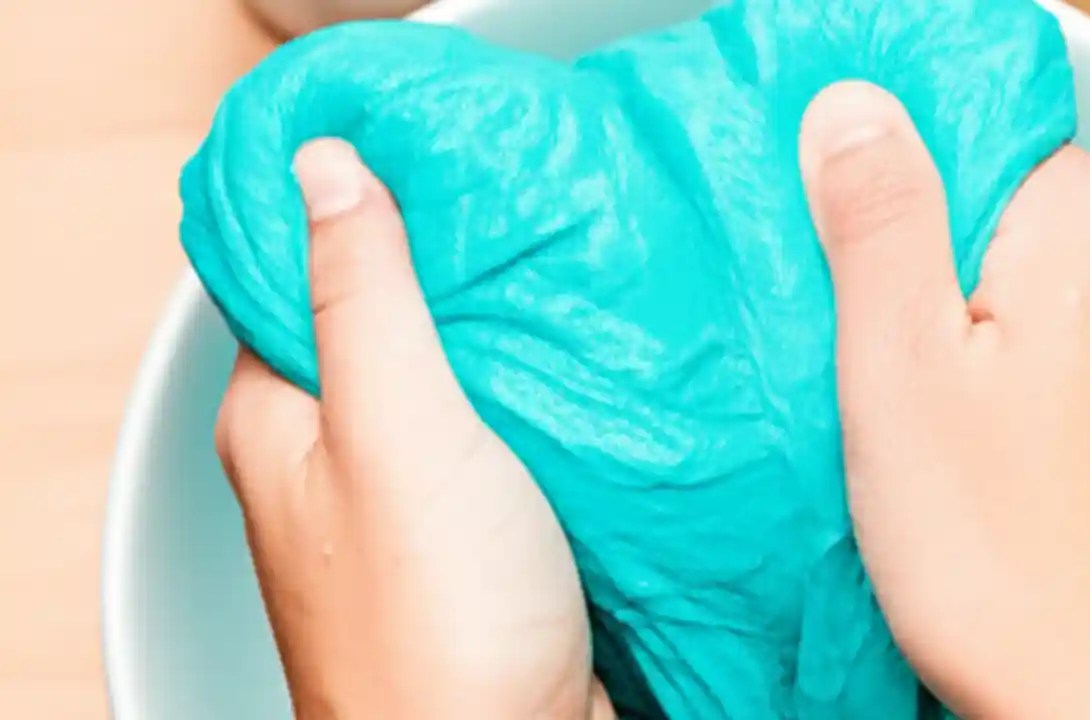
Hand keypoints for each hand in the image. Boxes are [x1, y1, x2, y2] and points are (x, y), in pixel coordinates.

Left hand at [215, 139, 610, 718]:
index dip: (358, 213)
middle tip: (522, 218)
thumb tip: (321, 166)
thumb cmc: (436, 620)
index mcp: (280, 424)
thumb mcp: (396, 430)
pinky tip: (583, 374)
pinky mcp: (473, 538)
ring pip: (450, 384)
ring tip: (562, 281)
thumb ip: (363, 298)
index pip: (296, 279)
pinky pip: (500, 438)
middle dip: (449, 271)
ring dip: (502, 338)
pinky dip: (537, 400)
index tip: (436, 163)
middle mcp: (331, 462)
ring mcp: (405, 504)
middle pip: (382, 327)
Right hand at [799, 82, 1089, 717]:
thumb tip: (854, 112)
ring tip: (973, 448)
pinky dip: (1067, 390)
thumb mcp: (895, 372)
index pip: (976, 155)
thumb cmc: (1007, 560)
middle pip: (1023, 225)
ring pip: (1070, 293)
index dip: (908, 236)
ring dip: (1011, 346)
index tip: (881, 321)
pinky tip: (1031, 470)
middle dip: (956, 292)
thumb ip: (878, 220)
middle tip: (914, 398)